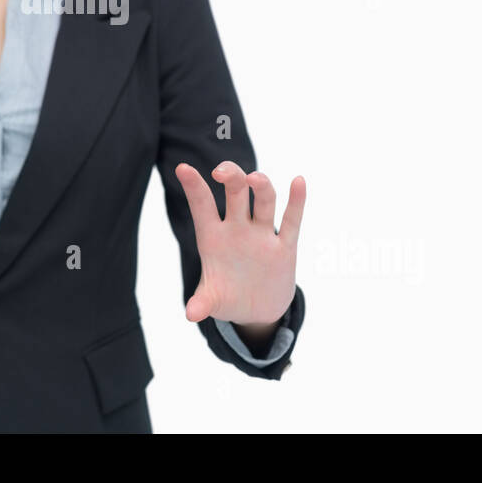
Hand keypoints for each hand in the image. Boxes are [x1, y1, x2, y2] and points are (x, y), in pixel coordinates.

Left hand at [173, 160, 305, 326]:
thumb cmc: (227, 298)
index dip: (193, 187)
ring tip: (254, 179)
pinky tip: (298, 181)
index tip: (183, 168)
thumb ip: (202, 302)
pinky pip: (292, 221)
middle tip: (221, 172)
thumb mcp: (213, 301)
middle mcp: (237, 229)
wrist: (255, 311)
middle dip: (231, 178)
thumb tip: (191, 314)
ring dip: (261, 186)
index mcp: (213, 237)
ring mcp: (262, 235)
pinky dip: (296, 202)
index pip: (202, 206)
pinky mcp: (285, 248)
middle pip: (235, 193)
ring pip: (263, 201)